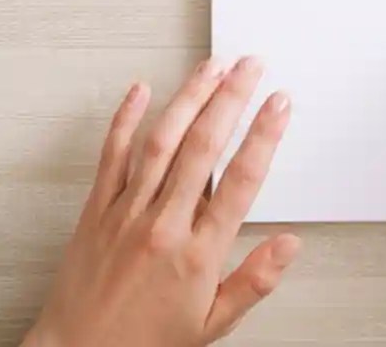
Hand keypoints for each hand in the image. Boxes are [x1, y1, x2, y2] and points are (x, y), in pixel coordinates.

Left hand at [23, 58, 298, 346]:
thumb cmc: (145, 343)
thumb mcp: (213, 323)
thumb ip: (254, 280)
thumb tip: (288, 246)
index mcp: (198, 253)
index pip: (241, 180)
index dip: (264, 135)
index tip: (279, 104)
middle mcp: (163, 224)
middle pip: (204, 146)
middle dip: (232, 98)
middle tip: (251, 67)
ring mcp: (127, 212)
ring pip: (162, 141)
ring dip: (189, 97)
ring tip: (212, 67)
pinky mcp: (97, 209)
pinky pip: (113, 155)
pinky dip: (126, 119)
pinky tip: (140, 91)